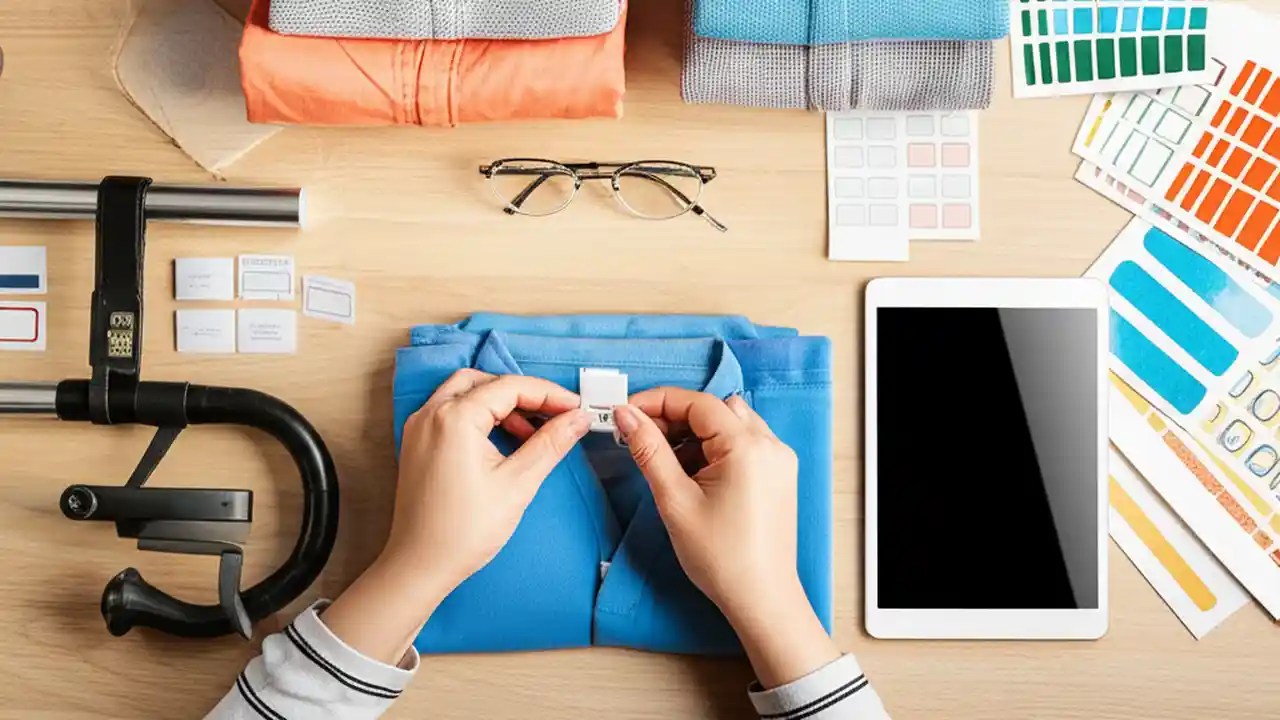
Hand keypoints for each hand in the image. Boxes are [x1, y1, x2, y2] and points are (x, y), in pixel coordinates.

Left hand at [322, 370, 589, 663]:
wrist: (420, 566)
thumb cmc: (462, 531)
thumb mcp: (517, 484)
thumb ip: (550, 444)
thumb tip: (577, 419)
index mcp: (454, 419)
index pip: (510, 387)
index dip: (548, 394)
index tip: (575, 408)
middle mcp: (431, 414)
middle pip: (487, 382)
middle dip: (524, 394)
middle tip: (556, 414)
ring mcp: (420, 428)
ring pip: (467, 393)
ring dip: (502, 403)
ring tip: (532, 431)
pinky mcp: (417, 443)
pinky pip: (452, 412)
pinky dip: (480, 415)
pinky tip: (504, 440)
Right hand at [613, 389, 839, 687]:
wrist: (761, 599)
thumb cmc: (720, 557)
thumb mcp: (675, 500)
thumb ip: (649, 450)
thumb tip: (626, 415)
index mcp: (747, 447)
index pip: (697, 403)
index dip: (657, 402)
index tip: (626, 413)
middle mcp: (770, 445)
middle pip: (715, 409)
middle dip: (675, 417)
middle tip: (641, 437)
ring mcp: (778, 460)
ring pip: (730, 424)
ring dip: (696, 433)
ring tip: (666, 461)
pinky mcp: (778, 476)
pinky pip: (744, 444)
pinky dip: (715, 449)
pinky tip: (692, 474)